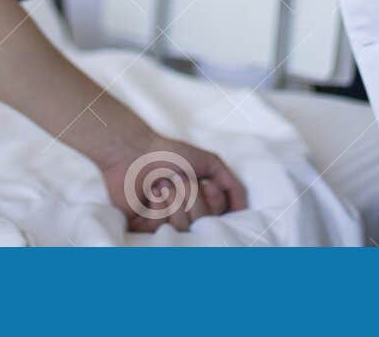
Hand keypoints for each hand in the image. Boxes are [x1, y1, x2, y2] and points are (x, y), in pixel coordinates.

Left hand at [97, 134, 248, 232]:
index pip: (219, 218)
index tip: (206, 183)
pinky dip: (159, 205)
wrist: (135, 149)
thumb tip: (243, 211)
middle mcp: (184, 218)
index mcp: (199, 206)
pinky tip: (150, 193)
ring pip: (182, 227)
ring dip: (175, 198)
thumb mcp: (210, 163)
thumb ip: (232, 185)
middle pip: (202, 223)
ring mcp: (164, 225)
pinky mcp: (143, 229)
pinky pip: (161, 227)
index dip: (215, 201)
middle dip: (192, 196)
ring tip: (161, 183)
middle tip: (179, 178)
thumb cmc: (170, 154)